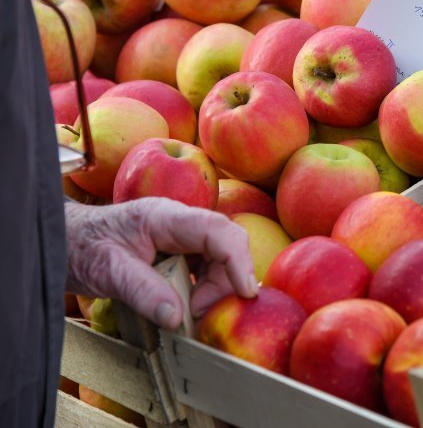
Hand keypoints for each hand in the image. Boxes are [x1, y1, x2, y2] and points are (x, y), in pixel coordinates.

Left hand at [64, 197, 258, 328]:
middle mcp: (180, 222)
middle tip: (199, 313)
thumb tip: (177, 317)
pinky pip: (206, 266)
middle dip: (225, 280)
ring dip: (215, 288)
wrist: (64, 239)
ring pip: (220, 258)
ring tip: (190, 312)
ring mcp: (182, 235)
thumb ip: (142, 291)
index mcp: (165, 217)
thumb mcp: (107, 270)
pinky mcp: (179, 250)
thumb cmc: (80, 246)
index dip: (239, 259)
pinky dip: (205, 289)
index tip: (247, 291)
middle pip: (225, 245)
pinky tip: (189, 305)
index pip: (217, 230)